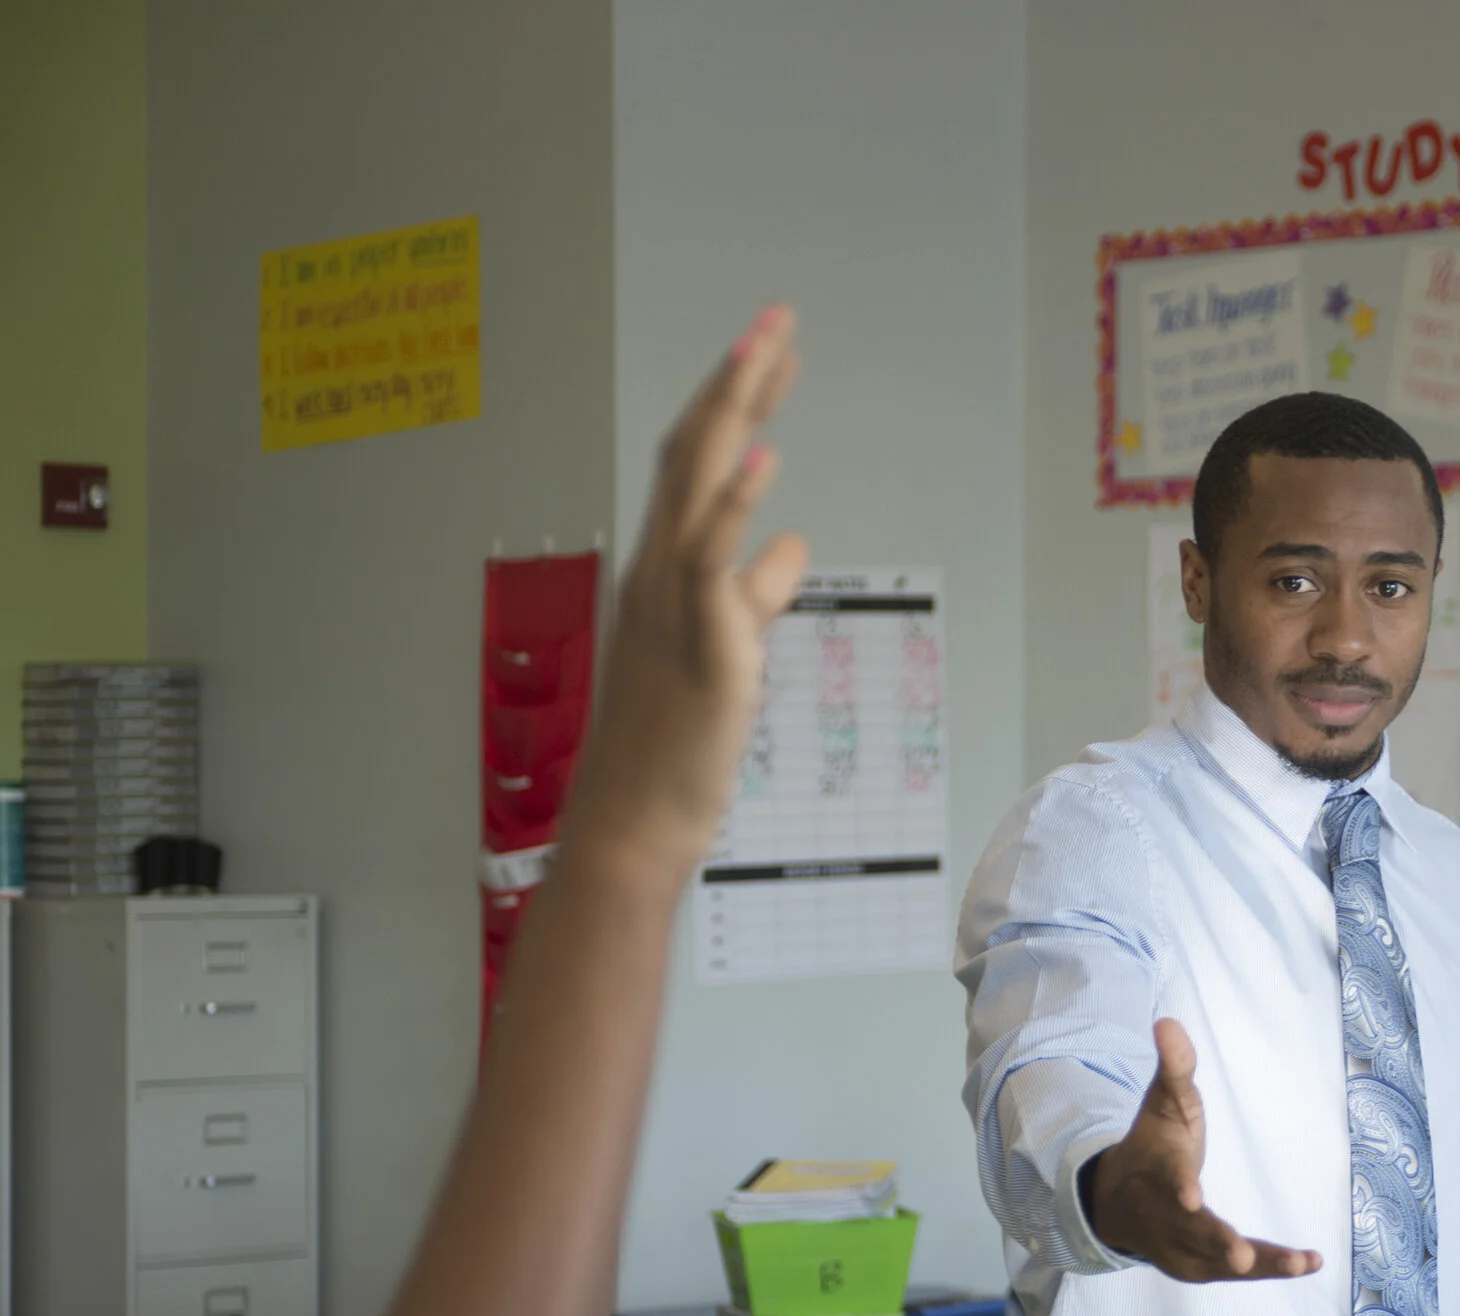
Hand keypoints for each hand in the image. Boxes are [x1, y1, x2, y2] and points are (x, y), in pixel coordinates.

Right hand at [562, 305, 809, 886]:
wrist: (635, 819)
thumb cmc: (675, 742)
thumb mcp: (731, 650)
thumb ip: (755, 594)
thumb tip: (790, 546)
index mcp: (665, 570)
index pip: (700, 466)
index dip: (737, 404)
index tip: (772, 352)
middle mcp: (660, 572)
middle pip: (695, 453)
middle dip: (738, 381)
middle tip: (775, 318)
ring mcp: (674, 605)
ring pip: (697, 488)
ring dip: (732, 414)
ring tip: (764, 349)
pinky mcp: (701, 645)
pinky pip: (713, 565)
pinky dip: (733, 507)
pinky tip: (763, 460)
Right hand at [1085, 1020, 1324, 1281]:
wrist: (1117, 1202)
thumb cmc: (1152, 1144)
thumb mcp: (1163, 1102)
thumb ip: (1174, 1067)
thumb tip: (1167, 1021)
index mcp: (1158, 1173)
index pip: (1167, 1179)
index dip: (1180, 1188)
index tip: (1191, 1197)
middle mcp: (1167, 1216)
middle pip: (1193, 1231)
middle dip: (1216, 1241)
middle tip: (1241, 1255)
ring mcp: (1180, 1248)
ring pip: (1218, 1259)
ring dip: (1259, 1263)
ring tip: (1298, 1264)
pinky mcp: (1198, 1267)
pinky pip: (1236, 1271)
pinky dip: (1272, 1268)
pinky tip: (1310, 1263)